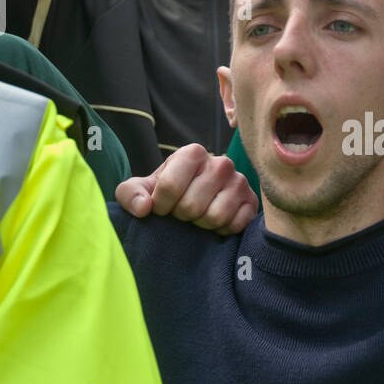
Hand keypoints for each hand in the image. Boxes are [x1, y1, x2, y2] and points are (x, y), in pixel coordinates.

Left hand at [115, 144, 258, 234]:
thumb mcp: (140, 190)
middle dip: (182, 216)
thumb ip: (130, 194)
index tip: (161, 207)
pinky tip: (215, 222)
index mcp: (193, 153)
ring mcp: (240, 182)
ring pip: (215, 217)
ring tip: (198, 216)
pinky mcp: (252, 202)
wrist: (194, 200)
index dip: (160, 205)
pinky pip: (234, 226)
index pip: (170, 187)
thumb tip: (143, 208)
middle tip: (182, 212)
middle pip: (192, 206)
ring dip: (201, 224)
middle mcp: (221, 163)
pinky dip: (221, 231)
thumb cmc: (167, 193)